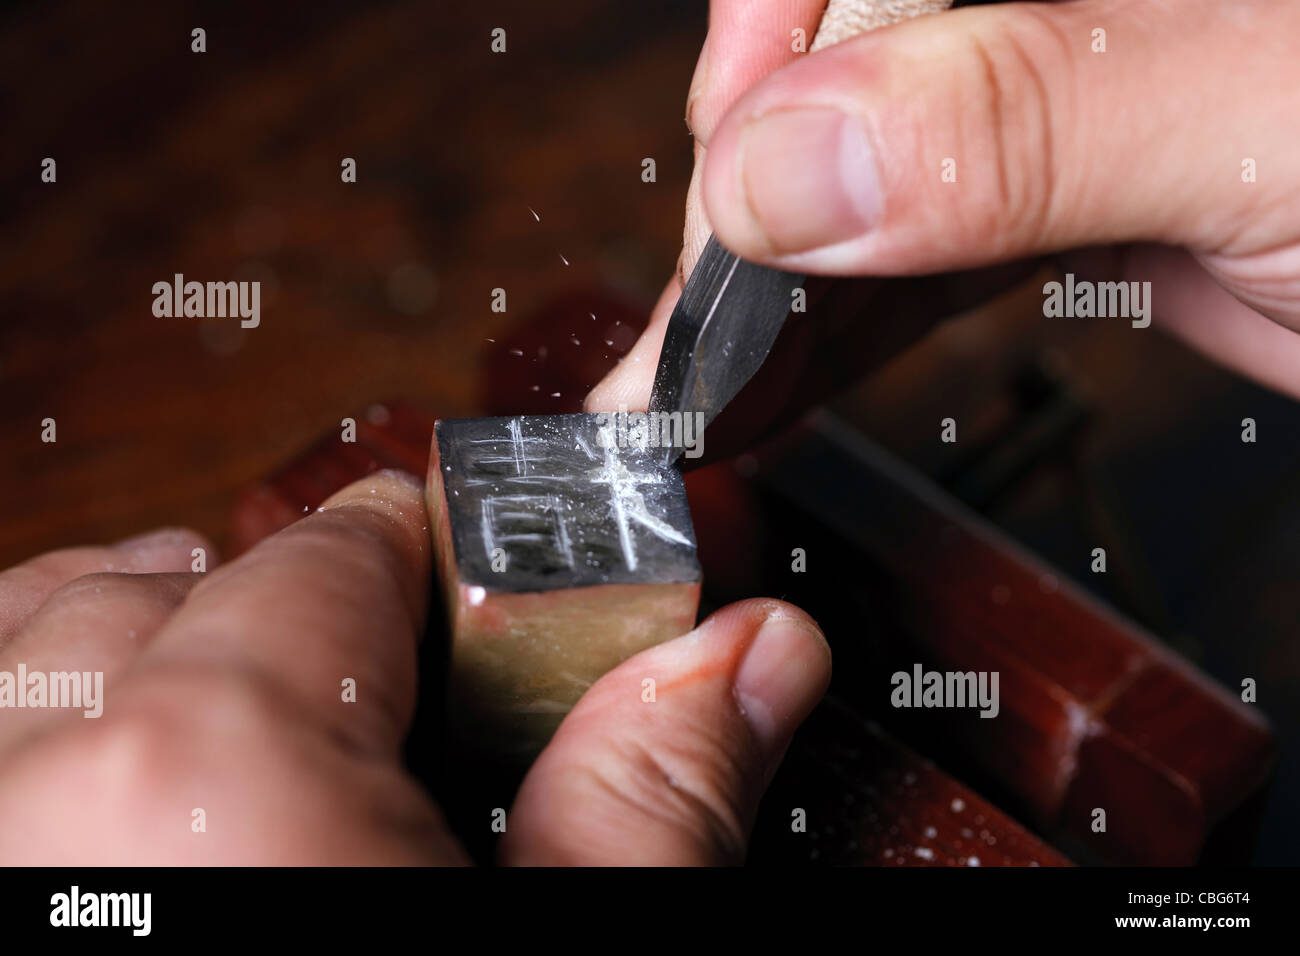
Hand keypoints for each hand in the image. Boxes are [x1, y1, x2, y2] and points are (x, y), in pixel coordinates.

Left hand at [0, 470, 828, 864]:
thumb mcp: (580, 948)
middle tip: (357, 655)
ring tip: (213, 685)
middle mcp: (37, 793)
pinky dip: (26, 717)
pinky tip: (83, 764)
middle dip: (273, 600)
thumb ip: (653, 793)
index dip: (427, 550)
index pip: (342, 550)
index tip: (459, 579)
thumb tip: (753, 653)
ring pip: (24, 645)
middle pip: (167, 585)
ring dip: (121, 643)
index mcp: (218, 776)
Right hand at [588, 0, 1299, 413]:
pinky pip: (934, 213)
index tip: (744, 156)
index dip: (780, 21)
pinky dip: (860, 288)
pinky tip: (803, 334)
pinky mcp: (1087, 176)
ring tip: (712, 349)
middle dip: (765, 163)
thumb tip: (789, 158)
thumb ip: (1029, 113)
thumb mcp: (1269, 117)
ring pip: (878, 134)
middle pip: (852, 33)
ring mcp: (1078, 74)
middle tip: (714, 299)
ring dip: (787, 248)